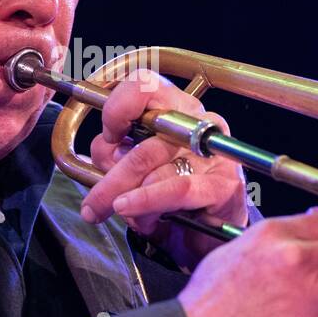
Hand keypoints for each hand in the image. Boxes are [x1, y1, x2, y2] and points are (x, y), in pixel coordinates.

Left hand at [78, 67, 247, 268]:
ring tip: (118, 211)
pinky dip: (148, 200)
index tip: (108, 137)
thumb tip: (105, 153)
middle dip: (111, 174)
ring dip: (126, 193)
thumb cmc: (170, 195)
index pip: (145, 83)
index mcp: (174, 107)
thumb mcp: (132, 169)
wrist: (211, 233)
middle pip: (144, 136)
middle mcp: (197, 121)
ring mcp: (213, 152)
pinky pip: (177, 188)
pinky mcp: (224, 183)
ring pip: (155, 164)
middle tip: (92, 204)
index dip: (118, 107)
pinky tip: (132, 212)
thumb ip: (113, 154)